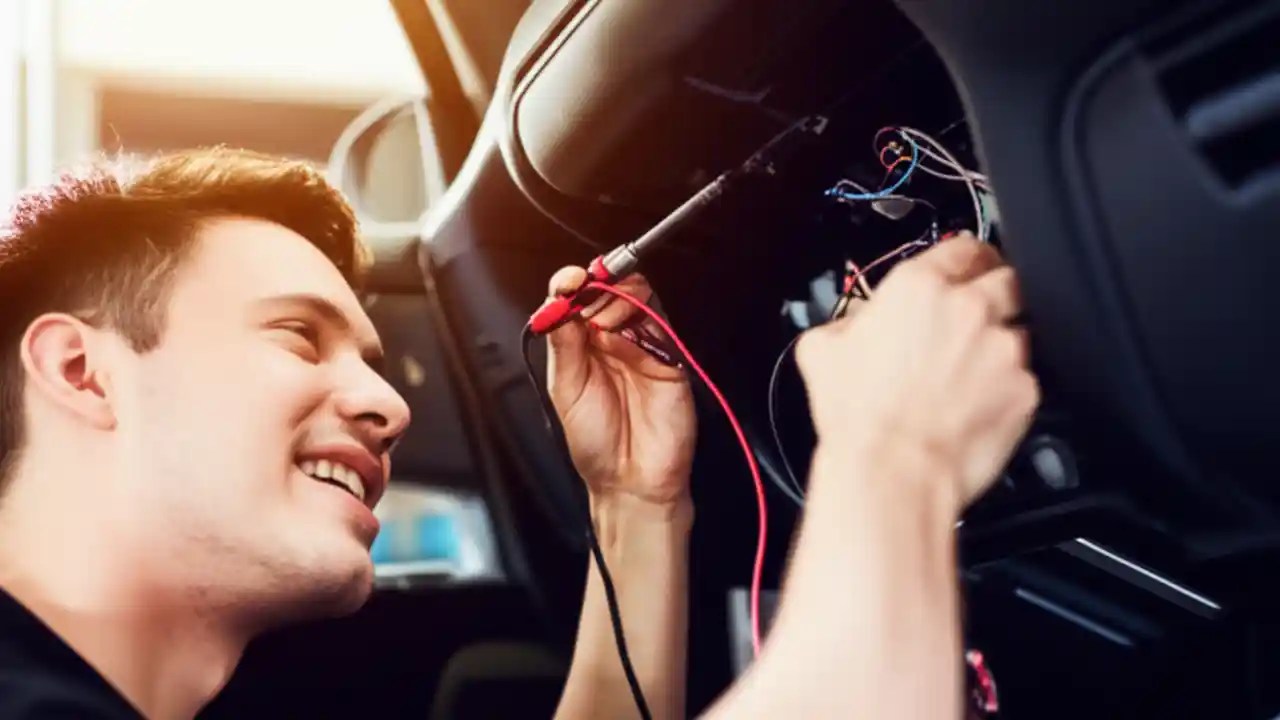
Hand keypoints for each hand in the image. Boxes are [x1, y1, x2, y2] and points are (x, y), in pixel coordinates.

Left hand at [543, 267, 696, 507]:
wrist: (631, 479)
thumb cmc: (595, 441)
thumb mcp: (565, 390)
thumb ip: (563, 343)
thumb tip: (557, 301)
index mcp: (583, 344)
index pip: (578, 297)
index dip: (573, 282)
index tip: (569, 280)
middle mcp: (613, 339)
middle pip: (610, 288)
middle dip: (596, 287)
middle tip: (584, 304)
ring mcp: (643, 345)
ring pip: (639, 297)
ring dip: (617, 299)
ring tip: (602, 325)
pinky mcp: (669, 357)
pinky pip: (660, 324)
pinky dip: (639, 322)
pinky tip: (622, 340)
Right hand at [794, 233, 1039, 507]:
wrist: (892, 472)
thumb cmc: (857, 416)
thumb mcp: (822, 350)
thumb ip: (850, 319)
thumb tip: (861, 320)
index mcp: (920, 287)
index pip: (964, 246)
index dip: (964, 258)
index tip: (964, 269)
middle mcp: (971, 308)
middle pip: (1006, 278)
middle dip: (993, 294)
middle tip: (974, 319)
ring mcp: (1005, 348)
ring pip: (1020, 329)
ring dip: (1001, 343)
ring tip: (973, 372)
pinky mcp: (1026, 389)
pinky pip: (1026, 377)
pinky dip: (1008, 386)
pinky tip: (979, 403)